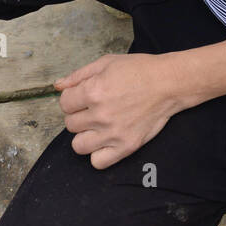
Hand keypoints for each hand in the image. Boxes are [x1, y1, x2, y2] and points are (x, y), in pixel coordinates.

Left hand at [54, 53, 175, 168]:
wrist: (168, 83)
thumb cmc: (138, 70)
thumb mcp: (106, 63)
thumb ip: (79, 75)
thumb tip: (58, 86)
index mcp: (93, 91)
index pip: (64, 104)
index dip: (72, 99)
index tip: (83, 97)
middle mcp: (100, 115)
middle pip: (70, 124)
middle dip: (79, 115)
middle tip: (93, 109)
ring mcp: (113, 133)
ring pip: (78, 146)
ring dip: (85, 135)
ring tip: (97, 126)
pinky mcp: (126, 147)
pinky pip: (98, 162)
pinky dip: (98, 154)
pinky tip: (105, 140)